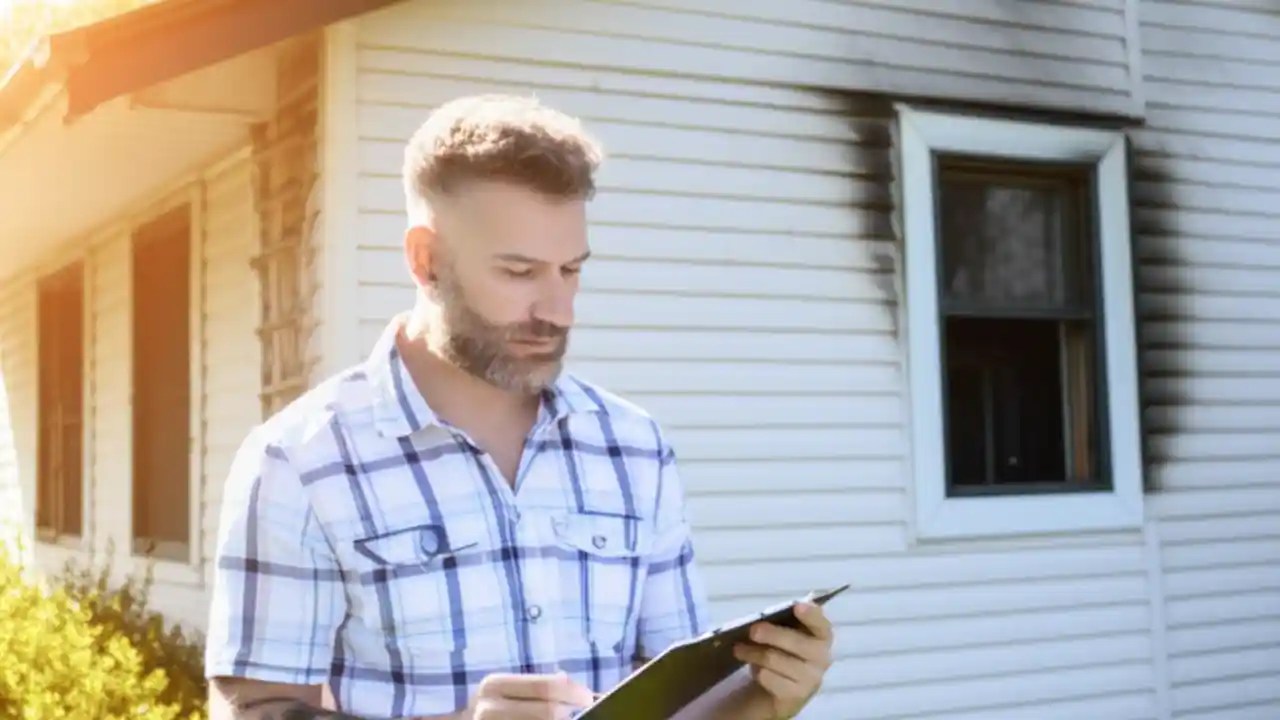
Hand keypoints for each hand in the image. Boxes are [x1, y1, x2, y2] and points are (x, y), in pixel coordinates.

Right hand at [459, 671, 594, 719]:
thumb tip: (574, 686)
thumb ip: (539, 685)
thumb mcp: (509, 689)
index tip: (589, 698)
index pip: (545, 686)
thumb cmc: (495, 706)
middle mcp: (488, 708)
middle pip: (547, 712)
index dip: (573, 692)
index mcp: (494, 685)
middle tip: (583, 715)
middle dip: (570, 714)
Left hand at [732, 601, 834, 718]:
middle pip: (794, 642)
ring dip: (752, 652)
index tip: (796, 606)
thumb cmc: (784, 652)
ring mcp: (811, 679)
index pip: (821, 623)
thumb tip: (760, 621)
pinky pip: (768, 678)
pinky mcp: (796, 696)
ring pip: (774, 659)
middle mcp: (822, 658)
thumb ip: (782, 624)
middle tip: (751, 630)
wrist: (783, 689)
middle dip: (770, 634)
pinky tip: (753, 668)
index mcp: (822, 636)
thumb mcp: (786, 635)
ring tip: (738, 648)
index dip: (810, 614)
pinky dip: (757, 671)